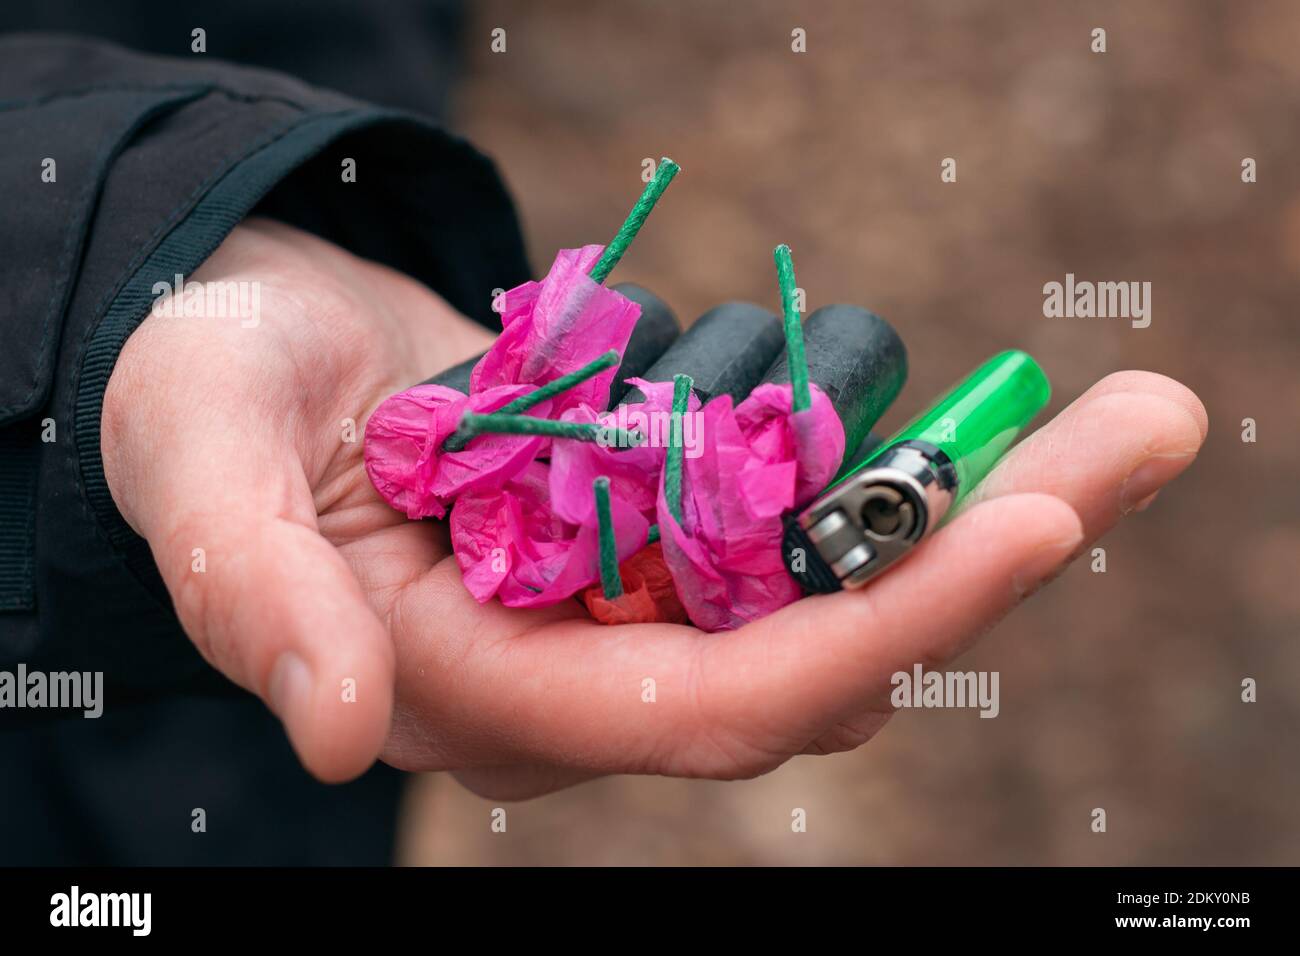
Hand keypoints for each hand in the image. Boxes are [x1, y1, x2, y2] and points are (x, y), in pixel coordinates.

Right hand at [103, 219, 1206, 792]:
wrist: (248, 343)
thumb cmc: (204, 398)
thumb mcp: (201, 472)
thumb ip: (253, 599)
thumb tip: (340, 738)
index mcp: (479, 689)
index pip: (702, 705)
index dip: (862, 628)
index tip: (1025, 527)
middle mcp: (580, 670)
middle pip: (816, 654)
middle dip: (980, 557)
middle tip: (1146, 434)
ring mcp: (626, 597)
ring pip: (832, 592)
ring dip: (973, 507)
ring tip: (1123, 420)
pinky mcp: (650, 526)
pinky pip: (800, 524)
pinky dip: (894, 474)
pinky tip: (986, 420)